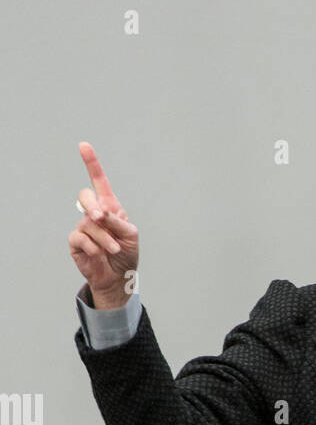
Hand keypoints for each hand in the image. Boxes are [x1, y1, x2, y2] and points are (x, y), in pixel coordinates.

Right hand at [68, 142, 138, 301]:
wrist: (119, 278)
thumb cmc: (127, 254)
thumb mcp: (131, 236)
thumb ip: (118, 222)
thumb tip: (101, 214)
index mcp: (110, 207)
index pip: (99, 182)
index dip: (91, 163)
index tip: (84, 146)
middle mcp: (94, 214)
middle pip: (85, 196)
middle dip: (93, 205)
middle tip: (101, 217)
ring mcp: (84, 227)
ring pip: (87, 223)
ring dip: (104, 237)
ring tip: (114, 249)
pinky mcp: (76, 243)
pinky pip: (79, 237)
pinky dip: (92, 246)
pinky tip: (99, 254)